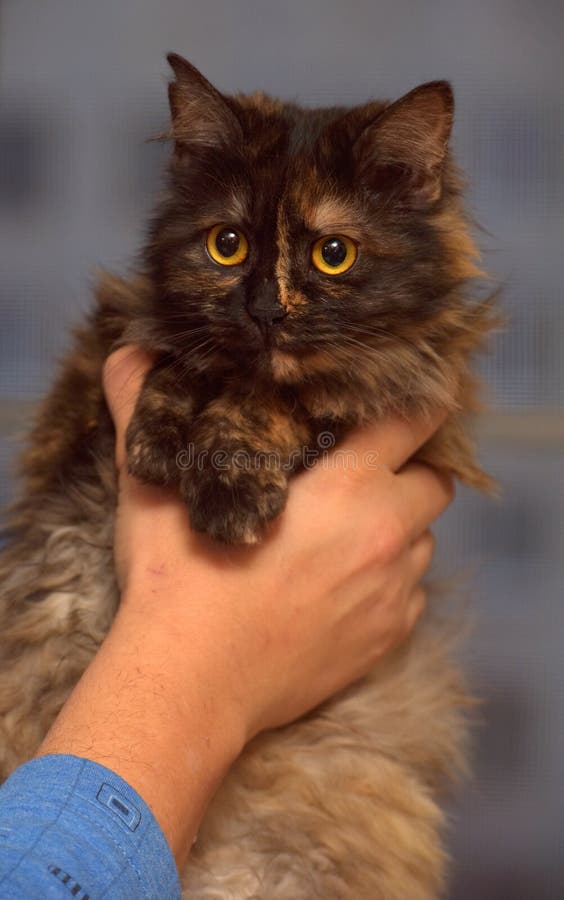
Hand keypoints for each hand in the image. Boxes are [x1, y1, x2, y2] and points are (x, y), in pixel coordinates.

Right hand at [104, 346, 452, 743]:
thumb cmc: (176, 584)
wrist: (190, 688)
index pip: (417, 421)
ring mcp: (392, 594)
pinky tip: (341, 587)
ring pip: (424, 540)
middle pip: (435, 482)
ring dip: (399, 528)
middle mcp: (385, 537)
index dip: (415, 404)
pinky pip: (410, 595)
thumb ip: (144, 411)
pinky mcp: (386, 640)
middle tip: (362, 471)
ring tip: (348, 532)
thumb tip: (127, 353)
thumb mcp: (155, 490)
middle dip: (409, 470)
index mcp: (347, 488)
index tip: (399, 400)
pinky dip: (388, 582)